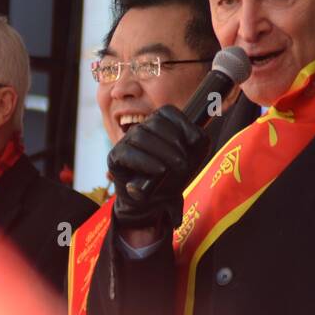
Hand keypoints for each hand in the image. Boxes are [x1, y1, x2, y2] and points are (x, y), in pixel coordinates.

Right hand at [107, 106, 210, 229]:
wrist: (154, 202)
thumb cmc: (172, 177)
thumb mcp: (192, 159)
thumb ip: (200, 144)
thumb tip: (197, 137)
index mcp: (158, 125)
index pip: (167, 112)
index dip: (183, 123)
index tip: (195, 141)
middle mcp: (141, 129)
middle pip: (155, 122)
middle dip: (174, 142)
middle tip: (185, 163)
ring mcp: (126, 141)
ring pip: (141, 134)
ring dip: (162, 151)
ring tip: (176, 168)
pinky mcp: (115, 157)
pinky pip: (127, 152)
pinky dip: (145, 161)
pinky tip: (159, 170)